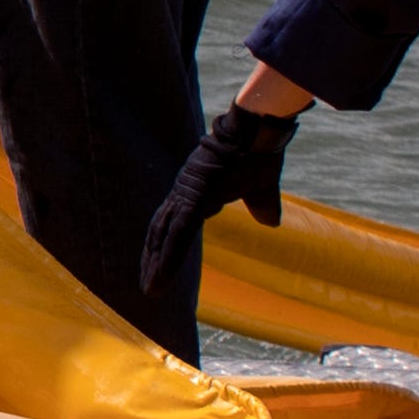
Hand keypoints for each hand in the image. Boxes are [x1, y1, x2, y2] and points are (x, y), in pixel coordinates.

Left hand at [142, 103, 296, 292]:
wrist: (258, 128)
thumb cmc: (259, 151)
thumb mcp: (262, 188)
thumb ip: (262, 205)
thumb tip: (270, 223)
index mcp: (197, 190)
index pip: (174, 223)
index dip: (165, 245)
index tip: (159, 265)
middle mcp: (184, 192)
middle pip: (160, 231)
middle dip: (153, 259)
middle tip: (148, 286)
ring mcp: (187, 193)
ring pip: (164, 236)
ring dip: (156, 265)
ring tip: (150, 290)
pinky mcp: (194, 197)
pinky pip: (179, 234)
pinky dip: (168, 257)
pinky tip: (160, 278)